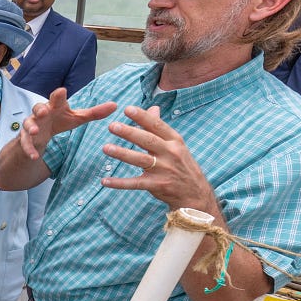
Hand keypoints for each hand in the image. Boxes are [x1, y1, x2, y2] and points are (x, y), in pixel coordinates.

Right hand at [19, 87, 116, 160]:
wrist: (39, 134)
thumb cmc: (59, 121)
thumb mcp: (77, 118)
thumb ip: (94, 113)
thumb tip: (115, 105)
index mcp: (54, 106)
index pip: (56, 99)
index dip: (58, 95)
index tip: (62, 91)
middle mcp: (41, 113)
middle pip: (38, 107)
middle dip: (40, 109)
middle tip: (44, 111)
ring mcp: (32, 125)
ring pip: (27, 123)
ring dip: (30, 127)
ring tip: (34, 132)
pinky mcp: (26, 138)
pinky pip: (25, 143)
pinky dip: (29, 149)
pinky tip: (35, 156)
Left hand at [100, 106, 218, 212]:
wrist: (196, 193)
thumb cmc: (182, 165)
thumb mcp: (176, 145)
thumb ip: (160, 128)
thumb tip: (153, 107)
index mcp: (175, 141)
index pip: (157, 126)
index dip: (143, 117)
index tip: (127, 109)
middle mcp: (170, 154)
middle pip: (148, 141)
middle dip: (130, 133)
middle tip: (112, 126)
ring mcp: (164, 170)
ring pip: (140, 160)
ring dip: (122, 154)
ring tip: (106, 148)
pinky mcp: (157, 185)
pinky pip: (135, 183)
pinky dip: (119, 183)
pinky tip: (105, 180)